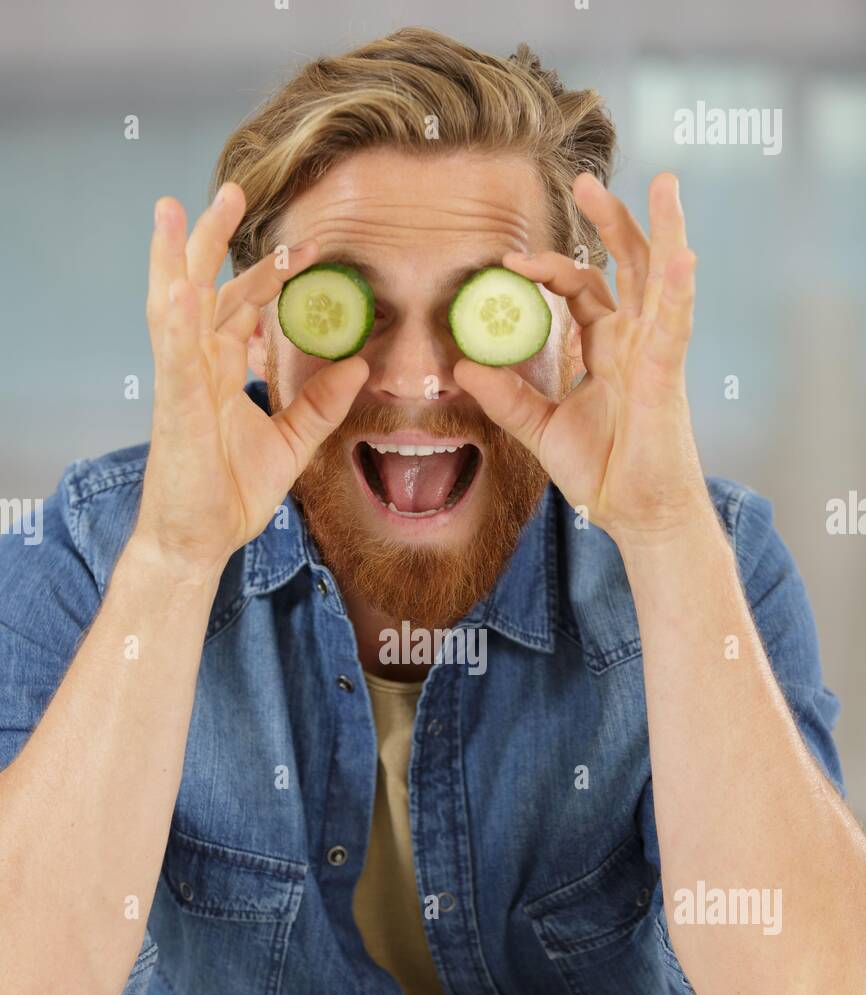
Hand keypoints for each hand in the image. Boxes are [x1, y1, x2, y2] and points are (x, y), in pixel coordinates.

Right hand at [137, 183, 368, 578]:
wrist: (200, 542)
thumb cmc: (230, 494)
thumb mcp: (292, 443)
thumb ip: (322, 404)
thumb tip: (359, 364)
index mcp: (219, 372)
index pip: (240, 308)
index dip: (267, 275)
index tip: (306, 250)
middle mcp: (196, 367)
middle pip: (202, 289)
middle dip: (215, 240)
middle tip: (234, 190)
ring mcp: (181, 384)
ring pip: (174, 306)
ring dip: (179, 257)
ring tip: (182, 209)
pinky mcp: (175, 409)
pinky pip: (174, 358)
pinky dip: (177, 320)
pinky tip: (183, 287)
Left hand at [453, 172, 707, 547]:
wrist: (635, 514)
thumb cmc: (604, 473)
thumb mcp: (540, 429)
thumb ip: (506, 397)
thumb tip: (461, 366)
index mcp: (607, 351)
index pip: (582, 292)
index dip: (549, 270)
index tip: (508, 262)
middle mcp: (635, 343)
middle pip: (627, 266)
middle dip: (610, 222)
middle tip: (585, 182)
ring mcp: (656, 354)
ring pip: (662, 278)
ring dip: (663, 229)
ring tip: (663, 184)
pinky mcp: (667, 374)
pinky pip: (675, 323)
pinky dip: (678, 287)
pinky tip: (680, 254)